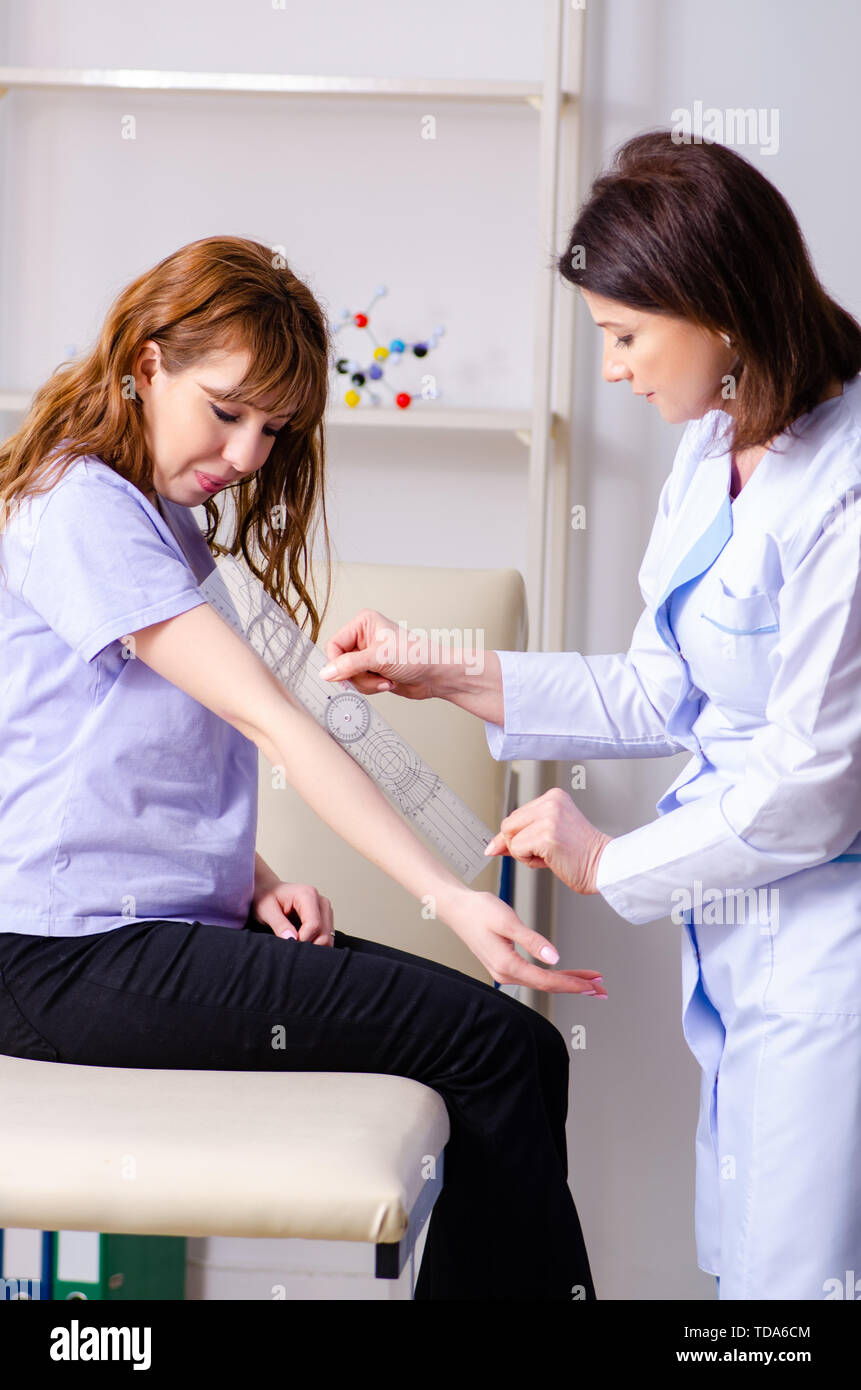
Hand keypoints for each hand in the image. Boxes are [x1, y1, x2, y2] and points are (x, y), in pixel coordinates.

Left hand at [251, 881, 334, 944]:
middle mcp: (321, 901)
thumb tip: (292, 939)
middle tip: (291, 945)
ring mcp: (325, 910)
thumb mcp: (266, 910)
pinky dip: (315, 944)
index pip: (314, 925)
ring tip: (295, 942)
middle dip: (309, 945)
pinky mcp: (325, 919)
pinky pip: (326, 938)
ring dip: (313, 945)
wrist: (268, 891)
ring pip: (328, 938)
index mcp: (308, 895)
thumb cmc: (266, 897)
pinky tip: (301, 940)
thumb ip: (279, 925)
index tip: (287, 942)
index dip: (301, 939)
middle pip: (324, 934)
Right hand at [320, 609, 434, 699]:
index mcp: (363, 623)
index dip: (338, 662)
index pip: (333, 645)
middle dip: (358, 675)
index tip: (348, 674)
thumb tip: (326, 672)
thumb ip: (350, 665)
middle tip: (376, 674)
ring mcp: (367, 656)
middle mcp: (362, 637)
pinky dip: (371, 687)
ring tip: (385, 678)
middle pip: (339, 663)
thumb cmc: (417, 656)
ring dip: (367, 683)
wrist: (436, 675)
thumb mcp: (380, 658)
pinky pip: (359, 685)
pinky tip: (387, 682)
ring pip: (348, 676)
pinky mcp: (372, 671)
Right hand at [445, 889, 605, 995]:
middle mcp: (505, 974)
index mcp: (507, 965)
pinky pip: (535, 975)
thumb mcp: (508, 921)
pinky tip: (566, 973)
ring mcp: (505, 971)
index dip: (572, 984)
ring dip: (568, 981)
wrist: (456, 907)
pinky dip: (554, 975)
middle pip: (547, 985)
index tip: (592, 986)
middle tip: (601, 989)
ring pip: (543, 981)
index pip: (546, 981)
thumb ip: (532, 941)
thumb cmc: (479, 910)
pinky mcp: (506, 964)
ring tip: (591, 981)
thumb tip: (554, 959)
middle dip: (576, 987)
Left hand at [484, 788, 612, 895]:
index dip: (519, 837)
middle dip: (520, 844)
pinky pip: (517, 850)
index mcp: (553, 797)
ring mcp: (548, 817)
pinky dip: (529, 861)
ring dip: (524, 853)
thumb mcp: (547, 836)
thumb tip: (491, 847)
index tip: (536, 847)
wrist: (604, 866)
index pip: (515, 816)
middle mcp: (550, 802)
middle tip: (547, 851)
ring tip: (550, 854)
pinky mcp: (546, 835)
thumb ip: (520, 836)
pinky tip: (551, 859)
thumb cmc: (580, 854)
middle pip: (508, 825)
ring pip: (510, 837)